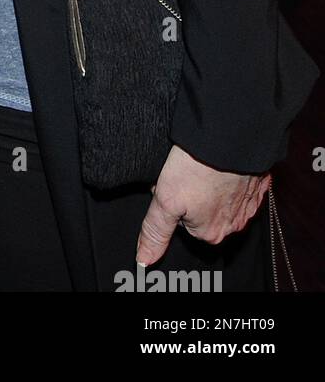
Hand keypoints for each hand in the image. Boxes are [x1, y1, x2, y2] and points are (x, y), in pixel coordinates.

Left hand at [136, 143, 270, 265]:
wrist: (231, 141)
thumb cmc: (197, 169)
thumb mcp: (165, 200)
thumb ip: (155, 231)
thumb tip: (144, 260)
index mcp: (210, 233)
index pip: (182, 221)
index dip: (172, 199)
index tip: (172, 185)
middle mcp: (233, 225)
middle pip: (201, 211)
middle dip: (191, 194)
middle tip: (185, 173)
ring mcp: (248, 205)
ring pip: (220, 198)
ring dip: (210, 184)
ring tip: (201, 166)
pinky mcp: (258, 185)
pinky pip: (239, 184)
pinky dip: (230, 175)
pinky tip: (221, 163)